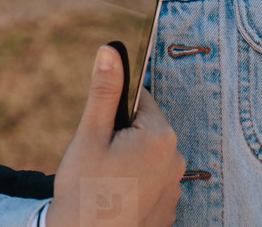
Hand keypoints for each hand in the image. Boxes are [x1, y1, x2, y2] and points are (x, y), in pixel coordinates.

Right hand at [46, 45, 183, 226]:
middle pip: (146, 130)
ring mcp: (175, 189)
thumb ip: (104, 91)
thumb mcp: (90, 134)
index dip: (115, 114)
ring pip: (148, 158)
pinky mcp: (169, 210)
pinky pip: (152, 183)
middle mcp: (176, 161)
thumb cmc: (85, 188)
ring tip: (105, 182)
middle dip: (122, 138)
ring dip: (129, 163)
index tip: (101, 134)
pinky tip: (115, 198)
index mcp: (160, 136)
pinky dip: (135, 186)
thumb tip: (110, 50)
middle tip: (98, 159)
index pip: (141, 101)